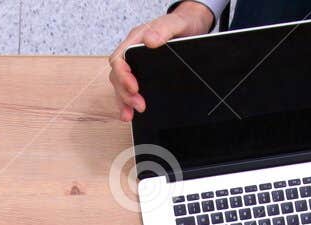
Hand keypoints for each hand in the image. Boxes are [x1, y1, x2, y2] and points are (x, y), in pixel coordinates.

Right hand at [110, 3, 215, 120]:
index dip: (123, 75)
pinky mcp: (144, 73)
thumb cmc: (183, 23)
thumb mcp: (176, 23)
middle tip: (139, 105)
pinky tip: (131, 114)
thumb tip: (150, 40)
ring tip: (130, 115)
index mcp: (137, 39)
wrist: (193, 26)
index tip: (134, 87)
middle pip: (118, 75)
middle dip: (125, 93)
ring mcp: (137, 64)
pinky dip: (129, 102)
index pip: (120, 58)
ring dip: (124, 101)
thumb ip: (163, 29)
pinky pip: (131, 88)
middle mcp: (133, 52)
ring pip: (122, 84)